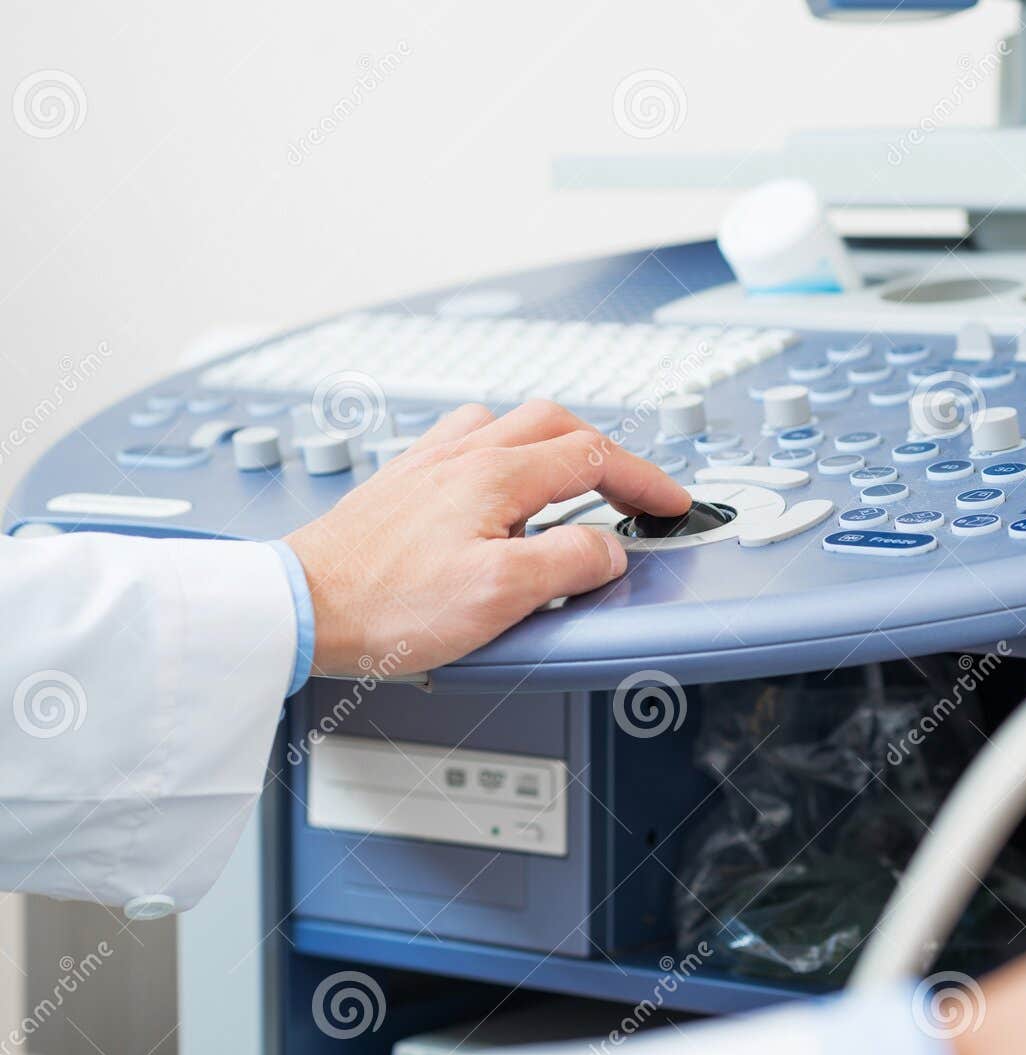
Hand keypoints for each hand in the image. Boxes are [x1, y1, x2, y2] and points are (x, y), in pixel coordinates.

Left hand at [284, 401, 689, 676]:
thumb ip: (567, 564)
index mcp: (495, 476)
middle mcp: (462, 456)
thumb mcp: (498, 596)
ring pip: (508, 423)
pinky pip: (466, 441)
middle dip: (608, 452)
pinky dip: (504, 450)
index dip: (644, 480)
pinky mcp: (402, 483)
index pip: (595, 458)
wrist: (299, 606)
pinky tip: (495, 483)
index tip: (671, 503)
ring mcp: (428, 465)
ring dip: (555, 442)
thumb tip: (608, 548)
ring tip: (573, 478)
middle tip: (633, 490)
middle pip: (557, 425)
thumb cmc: (385, 606)